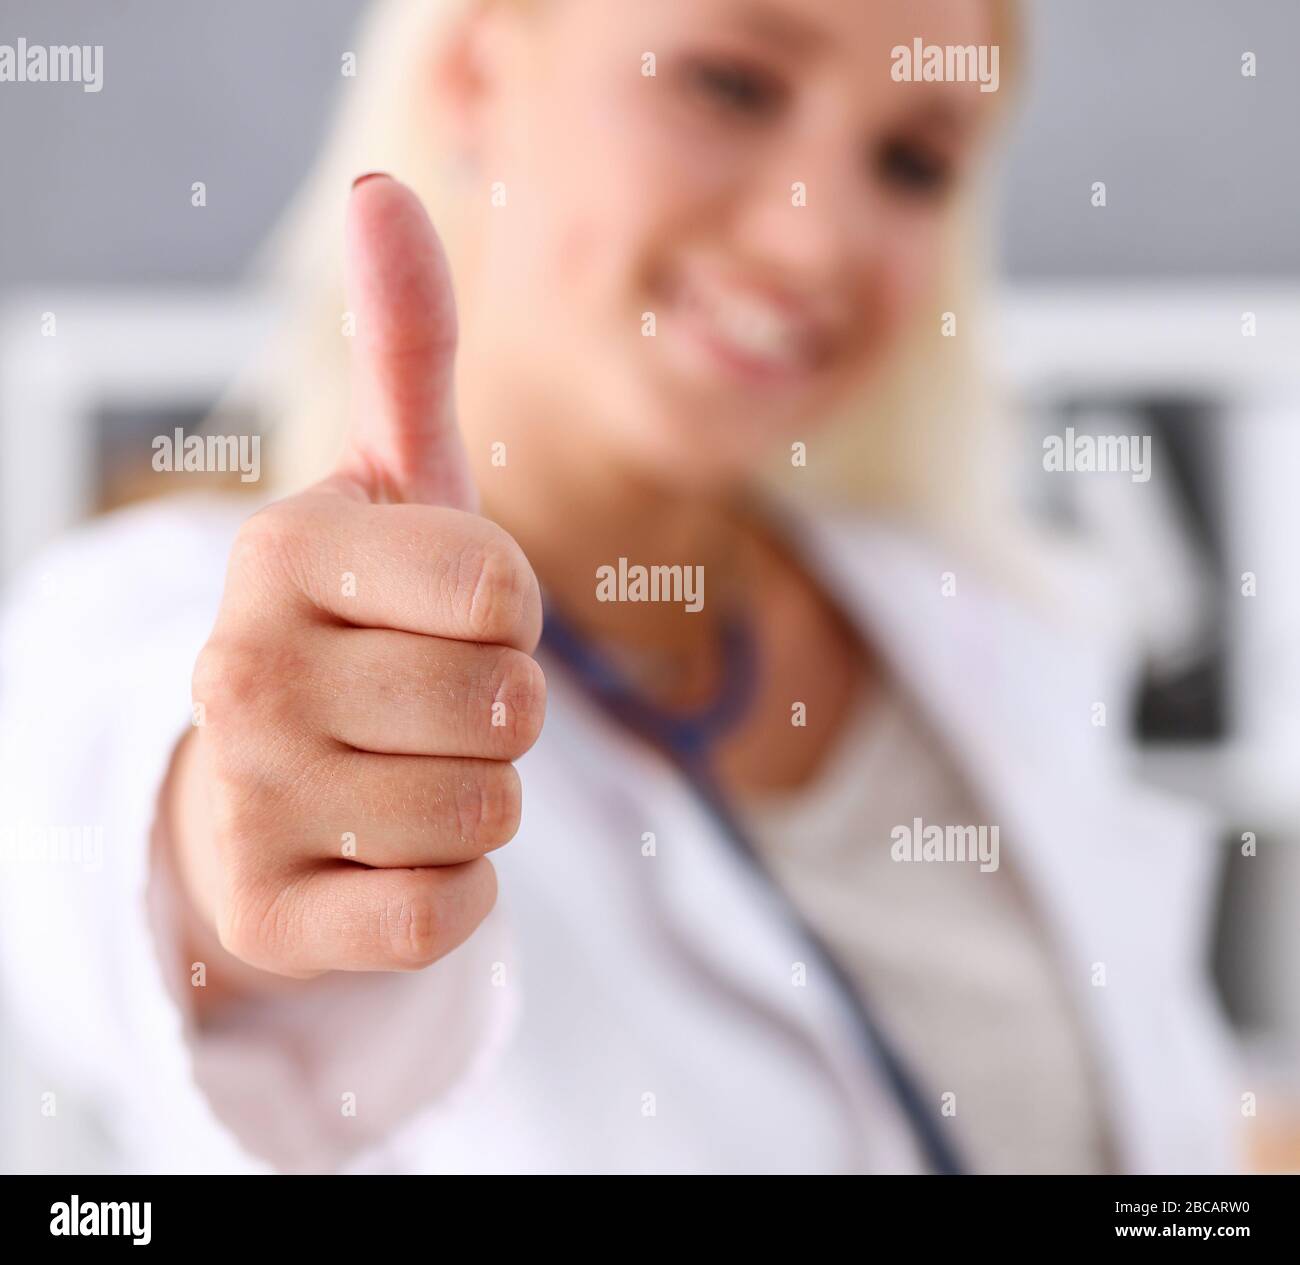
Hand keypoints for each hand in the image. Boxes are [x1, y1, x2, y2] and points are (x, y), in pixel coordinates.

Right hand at [173, 174, 543, 977]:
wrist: (268, 780)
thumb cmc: (365, 624)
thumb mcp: (394, 491)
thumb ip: (407, 348)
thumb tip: (389, 187)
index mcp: (281, 548)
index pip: (500, 591)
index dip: (509, 612)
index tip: (449, 614)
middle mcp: (240, 670)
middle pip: (508, 708)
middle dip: (502, 708)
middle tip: (426, 700)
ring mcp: (246, 803)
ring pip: (488, 813)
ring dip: (482, 796)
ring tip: (407, 770)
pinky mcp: (269, 919)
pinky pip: (447, 915)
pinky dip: (455, 889)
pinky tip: (387, 853)